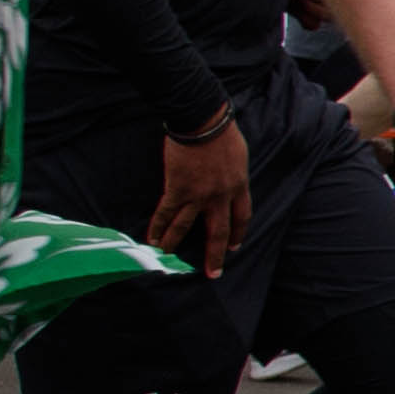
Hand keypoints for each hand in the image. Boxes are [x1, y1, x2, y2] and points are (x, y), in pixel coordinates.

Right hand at [147, 115, 252, 270]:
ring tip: (169, 260)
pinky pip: (166, 213)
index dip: (238, 233)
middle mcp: (220, 196)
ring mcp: (198, 195)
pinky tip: (152, 240)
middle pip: (219, 231)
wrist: (201, 121)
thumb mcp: (239, 155)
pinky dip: (158, 228)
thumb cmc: (222, 131)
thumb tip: (230, 180)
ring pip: (186, 227)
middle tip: (213, 272)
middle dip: (216, 254)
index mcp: (239, 186)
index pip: (242, 217)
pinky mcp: (177, 189)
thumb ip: (234, 173)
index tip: (235, 246)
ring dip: (176, 245)